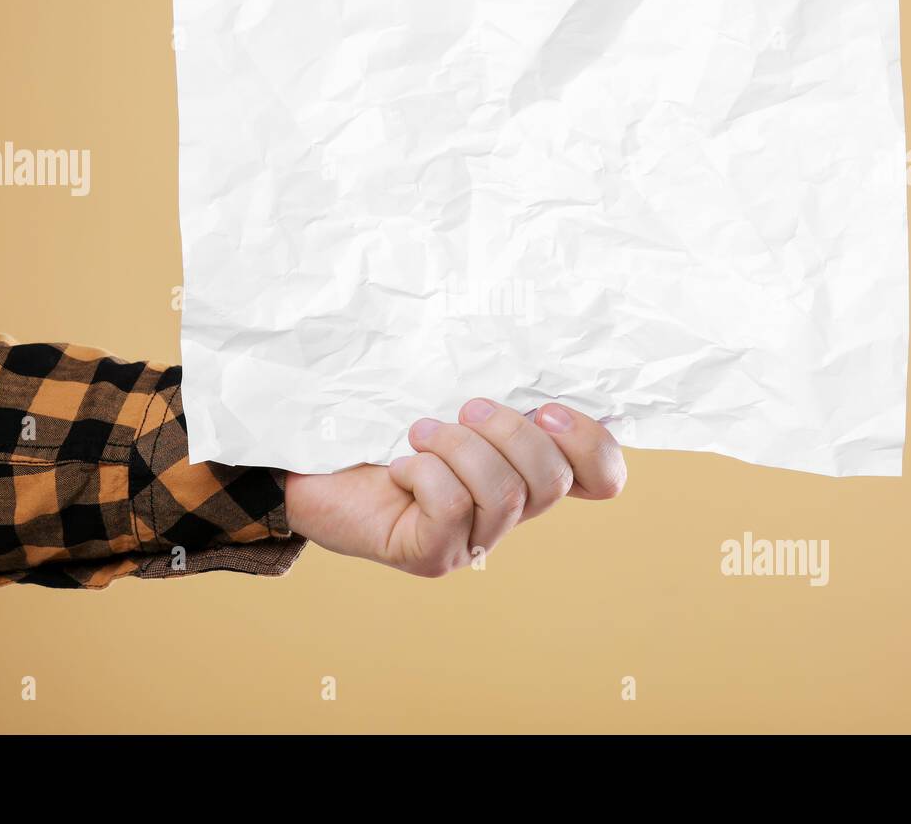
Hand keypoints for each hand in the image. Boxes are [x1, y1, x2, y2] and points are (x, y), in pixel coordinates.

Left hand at [283, 400, 626, 576]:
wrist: (308, 462)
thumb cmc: (380, 422)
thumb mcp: (444, 393)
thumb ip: (493, 390)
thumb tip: (530, 355)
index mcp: (523, 471)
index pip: (601, 478)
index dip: (593, 445)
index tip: (547, 408)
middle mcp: (507, 513)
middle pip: (552, 481)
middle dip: (509, 431)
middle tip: (463, 408)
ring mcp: (472, 542)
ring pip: (504, 495)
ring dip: (459, 446)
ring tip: (419, 432)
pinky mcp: (430, 557)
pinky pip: (451, 509)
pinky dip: (422, 472)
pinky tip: (396, 467)